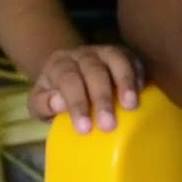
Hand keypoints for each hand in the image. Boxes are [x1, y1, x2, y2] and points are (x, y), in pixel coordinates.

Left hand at [28, 45, 143, 132]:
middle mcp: (83, 54)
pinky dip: (138, 75)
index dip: (77, 103)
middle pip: (93, 70)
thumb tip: (60, 104)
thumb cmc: (56, 95)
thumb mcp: (39, 103)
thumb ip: (44, 104)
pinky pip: (133, 60)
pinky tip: (142, 92)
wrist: (69, 73)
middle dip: (102, 97)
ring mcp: (105, 52)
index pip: (68, 80)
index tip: (85, 128)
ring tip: (132, 106)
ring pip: (116, 59)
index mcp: (59, 65)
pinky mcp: (124, 55)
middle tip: (109, 125)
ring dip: (125, 82)